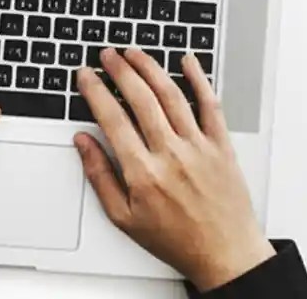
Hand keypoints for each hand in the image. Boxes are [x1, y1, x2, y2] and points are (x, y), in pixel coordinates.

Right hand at [74, 49, 273, 291]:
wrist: (224, 253)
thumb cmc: (175, 239)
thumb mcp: (124, 218)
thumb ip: (99, 176)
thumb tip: (83, 142)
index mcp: (143, 173)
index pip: (112, 119)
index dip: (95, 91)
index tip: (86, 75)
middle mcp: (171, 154)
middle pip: (140, 98)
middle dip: (120, 70)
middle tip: (108, 54)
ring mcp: (198, 147)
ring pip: (172, 95)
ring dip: (150, 67)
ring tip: (134, 52)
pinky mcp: (221, 145)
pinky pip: (210, 104)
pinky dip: (199, 79)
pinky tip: (187, 61)